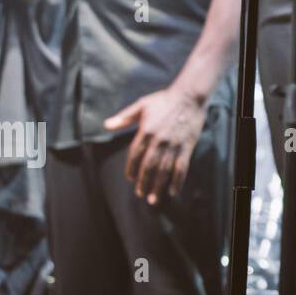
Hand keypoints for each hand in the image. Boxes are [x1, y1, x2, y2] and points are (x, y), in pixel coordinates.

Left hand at [103, 86, 208, 204]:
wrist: (190, 96)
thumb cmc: (164, 100)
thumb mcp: (142, 105)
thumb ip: (124, 117)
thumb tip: (106, 125)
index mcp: (146, 131)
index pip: (135, 155)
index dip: (131, 169)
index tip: (130, 179)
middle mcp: (159, 140)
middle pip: (149, 166)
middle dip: (143, 182)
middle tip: (140, 195)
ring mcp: (174, 144)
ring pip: (164, 170)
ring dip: (158, 186)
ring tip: (153, 199)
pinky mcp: (187, 146)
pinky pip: (181, 167)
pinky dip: (177, 181)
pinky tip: (174, 191)